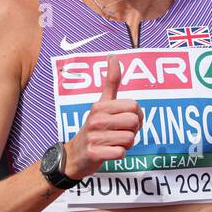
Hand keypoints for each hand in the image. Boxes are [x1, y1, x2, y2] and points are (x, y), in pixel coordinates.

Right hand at [64, 55, 142, 178]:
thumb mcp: (101, 103)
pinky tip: (109, 152)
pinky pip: (120, 153)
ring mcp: (94, 136)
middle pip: (134, 122)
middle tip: (120, 133)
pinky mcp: (93, 153)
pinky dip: (119, 155)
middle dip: (132, 131)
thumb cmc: (94, 128)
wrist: (75, 155)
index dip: (136, 116)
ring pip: (129, 139)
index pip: (134, 107)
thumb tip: (112, 56)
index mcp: (100, 105)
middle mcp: (95, 119)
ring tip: (113, 143)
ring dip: (126, 144)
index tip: (125, 120)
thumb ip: (111, 82)